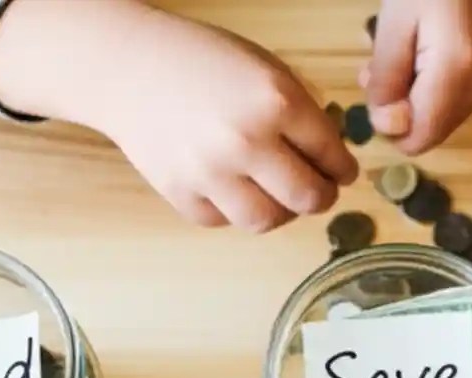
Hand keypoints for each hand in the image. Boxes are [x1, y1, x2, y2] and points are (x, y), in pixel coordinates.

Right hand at [0, 0, 358, 232]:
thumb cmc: (203, 62)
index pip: (332, 156)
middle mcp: (247, 141)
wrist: (129, 66)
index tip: (341, 174)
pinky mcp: (181, 194)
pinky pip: (223, 221)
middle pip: (308, 198)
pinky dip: (233, 209)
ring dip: (280, 212)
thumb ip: (301, 112)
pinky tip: (231, 186)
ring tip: (276, 195)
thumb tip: (330, 160)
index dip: (342, 169)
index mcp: (277, 101)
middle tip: (317, 192)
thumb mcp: (265, 69)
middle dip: (320, 197)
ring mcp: (211, 173)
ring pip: (267, 221)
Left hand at [361, 0, 471, 153]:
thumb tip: (388, 127)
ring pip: (439, 122)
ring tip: (395, 61)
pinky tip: (416, 61)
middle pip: (430, 133)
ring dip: (410, 101)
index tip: (376, 85)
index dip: (389, 125)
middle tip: (378, 71)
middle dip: (398, 111)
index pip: (420, 137)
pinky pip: (450, 105)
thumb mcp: (391, 28)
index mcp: (458, 72)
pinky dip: (427, 93)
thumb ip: (387, 82)